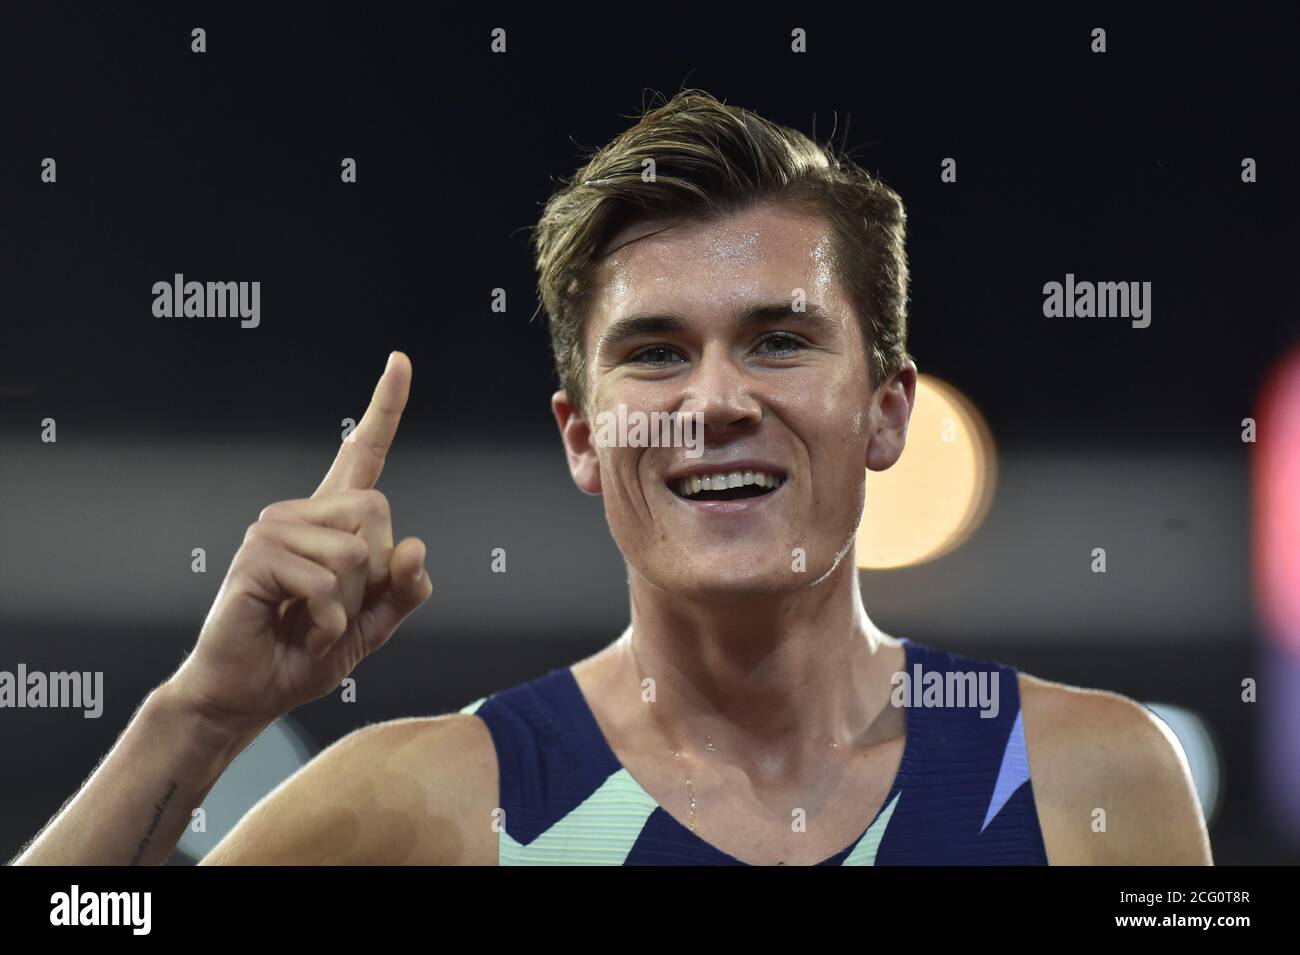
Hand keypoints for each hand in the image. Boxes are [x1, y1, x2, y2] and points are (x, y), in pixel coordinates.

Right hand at [169, 351, 432, 734]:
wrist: (250, 692)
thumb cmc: (306, 652)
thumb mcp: (373, 625)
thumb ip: (403, 590)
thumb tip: (416, 546)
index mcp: (332, 521)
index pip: (363, 452)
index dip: (385, 407)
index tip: (400, 359)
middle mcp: (302, 512)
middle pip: (378, 513)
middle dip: (375, 573)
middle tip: (335, 608)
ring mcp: (273, 529)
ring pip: (356, 553)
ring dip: (346, 604)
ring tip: (312, 619)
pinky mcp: (256, 557)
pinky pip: (324, 582)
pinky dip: (328, 622)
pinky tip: (302, 631)